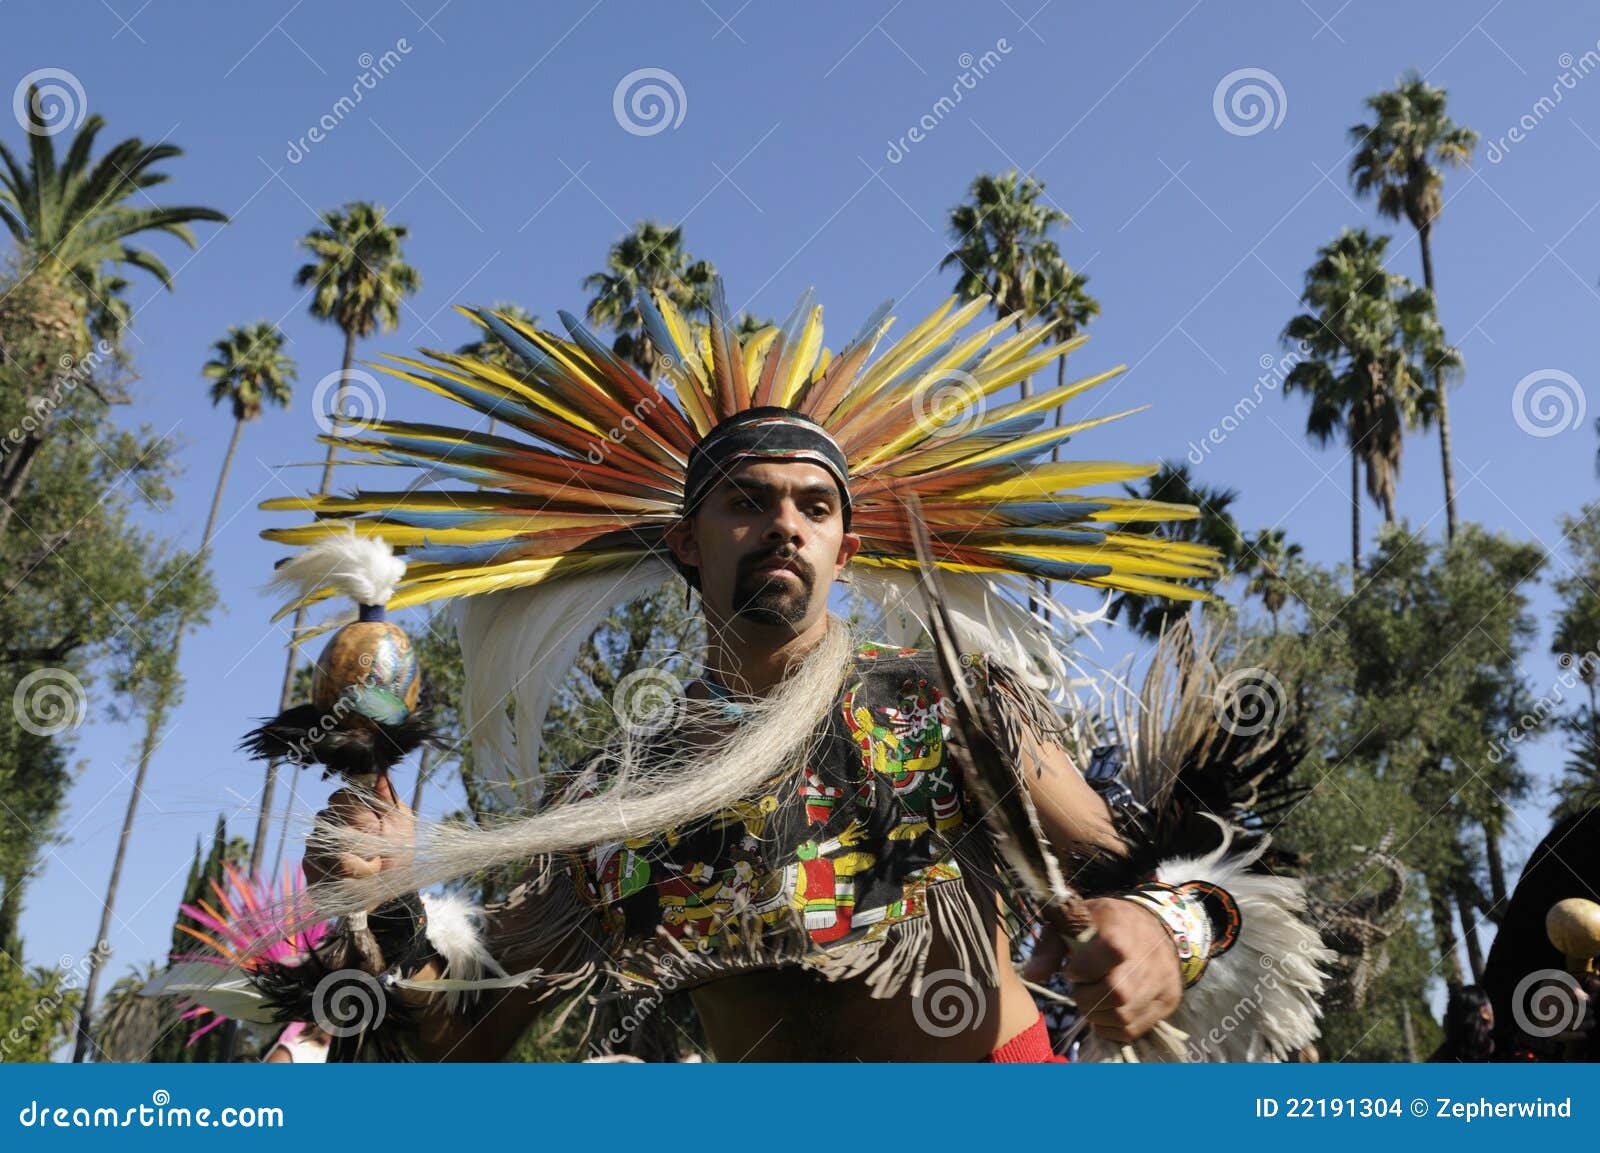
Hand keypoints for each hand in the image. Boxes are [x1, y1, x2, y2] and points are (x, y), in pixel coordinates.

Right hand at [303, 774, 413, 901]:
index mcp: (349, 806)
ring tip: (373, 867)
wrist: (391, 890)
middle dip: (361, 840)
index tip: (378, 827)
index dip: (360, 813)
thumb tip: (382, 774)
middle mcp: (328, 822)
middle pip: (329, 818)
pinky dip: (349, 877)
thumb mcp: (402, 825)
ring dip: (361, 862)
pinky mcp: (310, 867)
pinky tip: (359, 880)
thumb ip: (388, 801)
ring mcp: (315, 844)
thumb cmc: (398, 853)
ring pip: (330, 847)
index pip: (340, 796)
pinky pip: (324, 868)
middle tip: (378, 851)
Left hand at [1021, 896, 1182, 1042]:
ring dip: (1097, 1014)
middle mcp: (1149, 956)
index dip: (1082, 969)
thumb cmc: (1103, 924)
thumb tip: (1031, 976)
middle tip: (1081, 988)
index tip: (1072, 969)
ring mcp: (1161, 982)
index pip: (1110, 953)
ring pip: (1123, 1017)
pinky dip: (1110, 1027)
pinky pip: (1133, 1030)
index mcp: (1123, 927)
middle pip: (1116, 993)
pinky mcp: (1167, 1002)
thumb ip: (1050, 947)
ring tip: (1092, 997)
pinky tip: (1104, 1010)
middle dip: (1087, 997)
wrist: (1152, 926)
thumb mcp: (1072, 922)